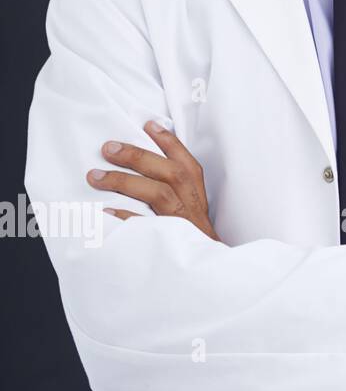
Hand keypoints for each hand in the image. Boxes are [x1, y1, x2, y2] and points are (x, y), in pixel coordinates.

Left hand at [88, 120, 220, 242]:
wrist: (204, 265)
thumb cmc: (191, 231)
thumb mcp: (191, 203)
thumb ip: (173, 184)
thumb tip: (142, 162)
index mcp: (196, 189)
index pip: (184, 160)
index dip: (168, 141)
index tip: (147, 125)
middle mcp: (192, 202)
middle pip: (170, 172)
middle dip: (138, 157)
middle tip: (109, 148)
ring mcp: (182, 221)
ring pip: (159, 194)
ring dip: (126, 182)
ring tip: (96, 176)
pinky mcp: (171, 240)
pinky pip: (145, 227)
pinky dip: (125, 217)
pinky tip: (105, 212)